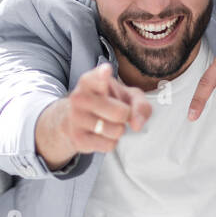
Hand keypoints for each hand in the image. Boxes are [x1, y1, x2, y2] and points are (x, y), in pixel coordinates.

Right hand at [35, 63, 150, 168]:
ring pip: (116, 131)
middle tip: (118, 112)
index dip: (102, 75)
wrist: (75, 120)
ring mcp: (76, 119)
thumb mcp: (126, 95)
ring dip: (118, 130)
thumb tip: (136, 125)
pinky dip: (111, 142)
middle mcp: (79, 98)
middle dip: (126, 115)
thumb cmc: (107, 102)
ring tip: (108, 123)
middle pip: (120, 113)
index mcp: (90, 81)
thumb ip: (140, 104)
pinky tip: (102, 134)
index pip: (96, 78)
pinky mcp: (77, 139)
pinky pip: (109, 145)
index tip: (106, 71)